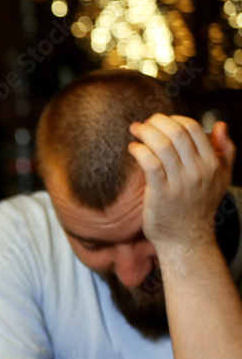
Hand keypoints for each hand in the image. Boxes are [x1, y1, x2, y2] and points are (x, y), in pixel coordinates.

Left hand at [128, 114, 234, 252]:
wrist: (186, 239)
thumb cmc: (199, 206)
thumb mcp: (220, 179)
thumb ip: (225, 151)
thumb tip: (220, 125)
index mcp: (212, 163)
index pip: (193, 128)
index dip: (173, 119)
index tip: (160, 122)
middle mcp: (198, 170)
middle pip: (176, 132)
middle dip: (156, 122)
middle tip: (144, 123)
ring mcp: (179, 182)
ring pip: (161, 145)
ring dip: (144, 132)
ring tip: (135, 131)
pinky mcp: (161, 193)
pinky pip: (149, 163)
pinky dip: (139, 150)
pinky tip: (133, 149)